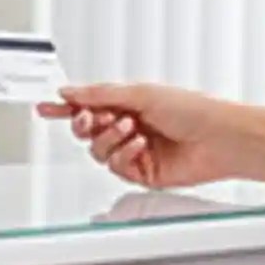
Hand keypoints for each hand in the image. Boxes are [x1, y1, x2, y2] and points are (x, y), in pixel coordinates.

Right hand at [36, 84, 238, 188]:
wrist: (219, 138)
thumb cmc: (192, 109)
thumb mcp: (141, 93)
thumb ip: (100, 94)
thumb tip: (70, 91)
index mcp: (129, 103)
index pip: (89, 105)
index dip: (65, 107)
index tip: (45, 107)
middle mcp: (129, 126)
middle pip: (87, 130)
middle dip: (85, 124)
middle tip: (91, 118)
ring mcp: (134, 151)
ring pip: (98, 151)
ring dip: (109, 138)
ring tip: (131, 128)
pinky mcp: (142, 173)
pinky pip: (116, 166)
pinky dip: (124, 154)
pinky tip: (140, 145)